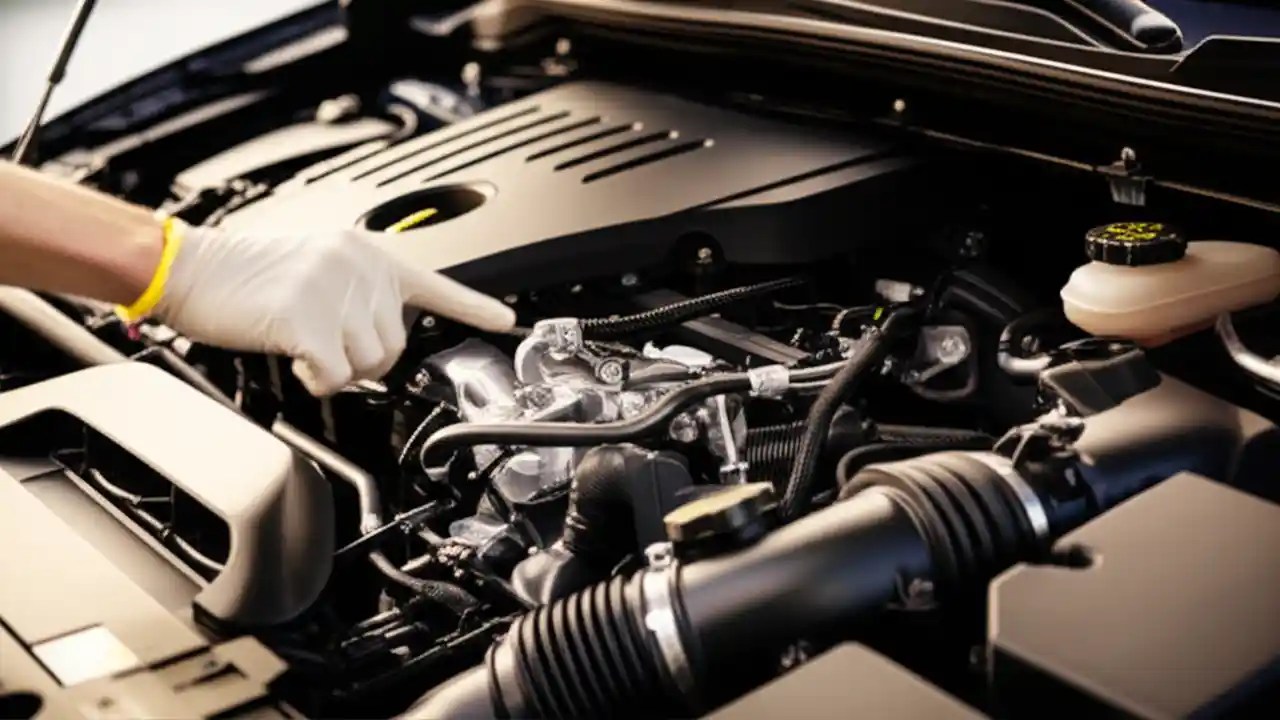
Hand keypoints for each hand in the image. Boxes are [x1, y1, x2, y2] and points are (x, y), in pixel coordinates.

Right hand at [154, 224, 514, 395]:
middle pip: (395, 346)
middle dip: (364, 359)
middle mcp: (357, 266)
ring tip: (305, 341)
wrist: (190, 267)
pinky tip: (296, 359)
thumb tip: (382, 337)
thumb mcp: (317, 264)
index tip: (506, 318)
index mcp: (366, 253)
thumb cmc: (248, 274)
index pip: (434, 283)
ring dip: (339, 370)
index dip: (474, 306)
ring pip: (369, 366)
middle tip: (325, 341)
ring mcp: (332, 290)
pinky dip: (318, 380)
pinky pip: (336, 377)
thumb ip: (359, 291)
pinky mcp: (304, 319)